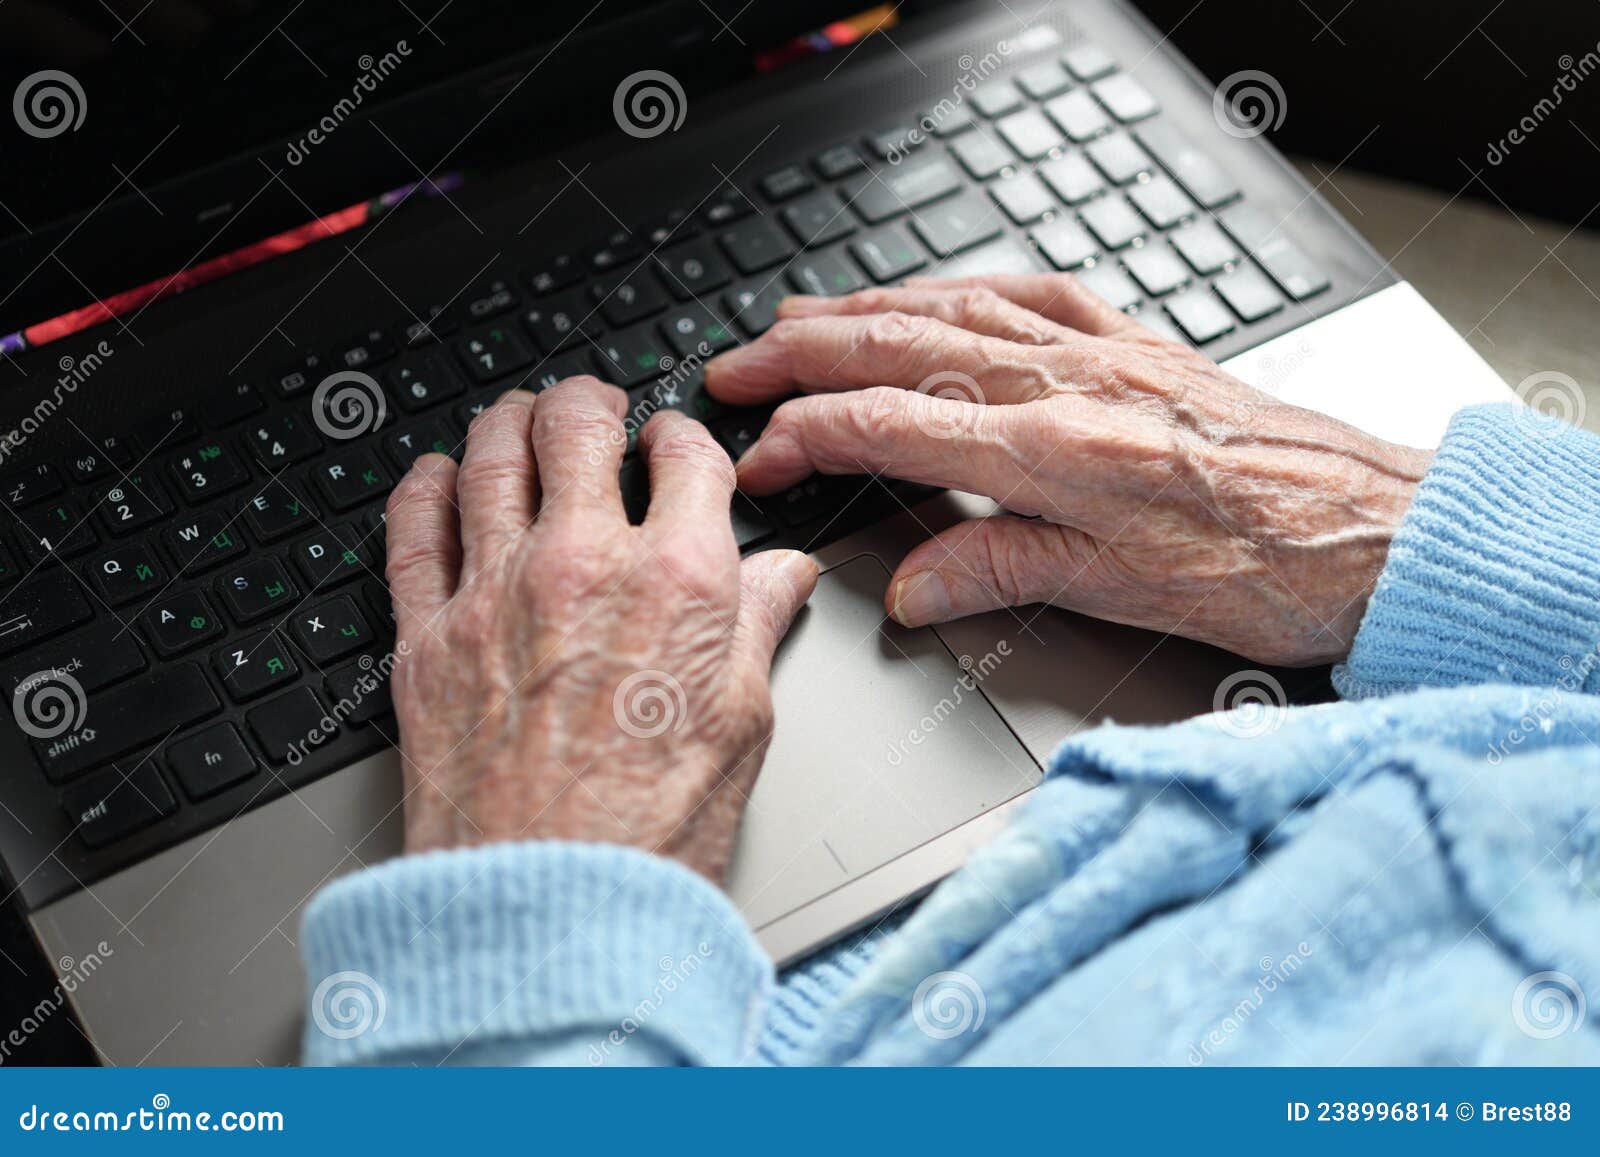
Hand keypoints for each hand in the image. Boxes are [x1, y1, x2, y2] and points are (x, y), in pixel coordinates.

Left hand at [382, 379, 817, 879]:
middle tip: (593, 406)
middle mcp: (581, 565)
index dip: (683, 437)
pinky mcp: (425, 636)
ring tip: (517, 417)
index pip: (684, 457)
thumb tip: (779, 577)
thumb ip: (756, 627)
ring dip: (506, 421)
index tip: (675, 446)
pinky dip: (422, 486)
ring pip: (487, 456)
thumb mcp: (744, 725)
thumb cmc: (653, 833)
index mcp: (676, 580)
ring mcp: (493, 593)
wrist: (552, 909)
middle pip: (575, 425)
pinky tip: (434, 476)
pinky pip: (411, 529)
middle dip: (589, 401)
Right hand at [704, 274, 1430, 665]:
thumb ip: (1003, 573)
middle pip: (903, 349)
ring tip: (800, 315)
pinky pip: (1036, 292)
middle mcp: (1074, 385)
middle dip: (801, 352)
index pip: (891, 430)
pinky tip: (940, 290)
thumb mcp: (1123, 595)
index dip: (807, 436)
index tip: (759, 456)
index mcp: (1057, 452)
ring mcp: (1106, 355)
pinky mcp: (1140, 346)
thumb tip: (913, 586)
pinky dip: (967, 285)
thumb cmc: (1271, 569)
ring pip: (955, 309)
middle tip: (734, 365)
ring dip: (865, 308)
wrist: (1381, 530)